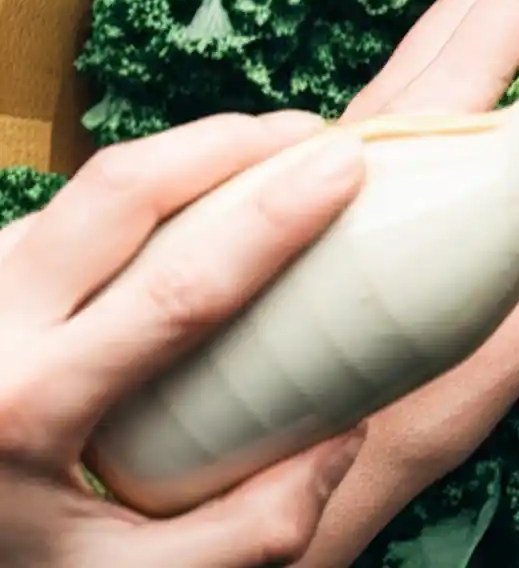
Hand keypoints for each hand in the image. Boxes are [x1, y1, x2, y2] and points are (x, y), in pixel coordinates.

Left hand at [0, 111, 366, 566]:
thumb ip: (255, 529)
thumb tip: (343, 432)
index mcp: (29, 413)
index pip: (177, 290)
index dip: (271, 217)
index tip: (344, 163)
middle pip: (115, 194)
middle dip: (224, 143)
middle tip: (311, 134)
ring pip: (81, 190)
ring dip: (180, 154)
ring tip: (265, 151)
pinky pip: (60, 214)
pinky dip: (138, 191)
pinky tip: (193, 201)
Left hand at [294, 0, 518, 564]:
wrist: (263, 463)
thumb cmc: (381, 422)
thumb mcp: (489, 352)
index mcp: (415, 160)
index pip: (504, 19)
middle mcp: (374, 134)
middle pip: (466, 3)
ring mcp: (355, 147)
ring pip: (436, 31)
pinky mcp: (347, 171)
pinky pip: (419, 76)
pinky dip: (478, 35)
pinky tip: (505, 47)